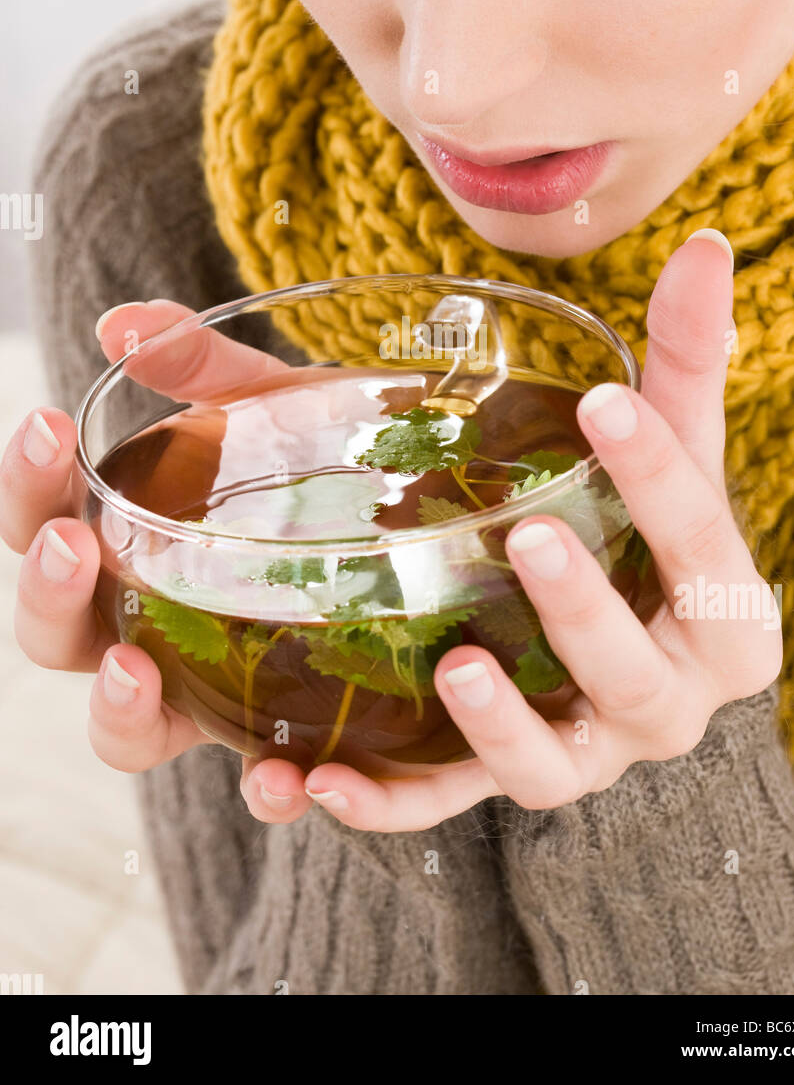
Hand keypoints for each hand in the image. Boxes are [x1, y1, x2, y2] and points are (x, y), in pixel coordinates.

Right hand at [1, 298, 363, 824]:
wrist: (431, 527)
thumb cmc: (330, 471)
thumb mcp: (280, 411)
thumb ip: (209, 371)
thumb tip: (123, 321)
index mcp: (132, 549)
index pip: (48, 523)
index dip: (28, 485)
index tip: (45, 423)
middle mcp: (151, 630)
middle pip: (59, 638)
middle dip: (48, 596)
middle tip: (71, 545)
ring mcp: (212, 695)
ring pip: (129, 734)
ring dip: (117, 709)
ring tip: (135, 671)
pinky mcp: (287, 741)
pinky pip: (258, 787)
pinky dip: (263, 793)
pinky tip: (284, 775)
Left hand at [299, 232, 782, 831]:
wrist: (635, 664)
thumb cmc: (651, 542)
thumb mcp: (670, 456)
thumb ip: (680, 362)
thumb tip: (704, 242)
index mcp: (721, 607)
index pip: (704, 542)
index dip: (664, 479)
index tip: (606, 399)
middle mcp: (666, 695)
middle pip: (638, 668)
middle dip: (588, 609)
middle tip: (529, 535)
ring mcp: (587, 751)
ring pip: (557, 761)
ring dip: (503, 724)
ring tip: (451, 666)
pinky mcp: (508, 781)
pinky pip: (454, 809)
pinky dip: (393, 807)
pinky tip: (322, 780)